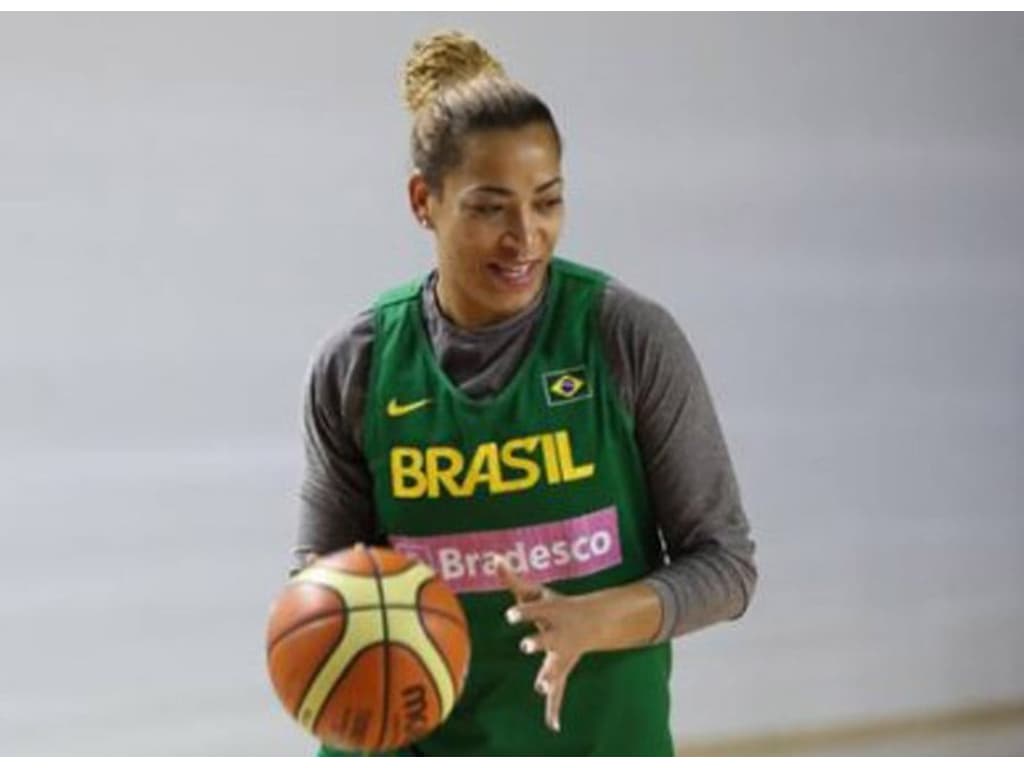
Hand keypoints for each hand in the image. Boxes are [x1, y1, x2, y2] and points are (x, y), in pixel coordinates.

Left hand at [494, 558, 598, 733]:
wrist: (591, 622)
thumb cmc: (555, 606)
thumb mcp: (536, 592)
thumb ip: (512, 579)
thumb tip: (492, 558)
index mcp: (551, 613)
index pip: (535, 611)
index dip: (523, 613)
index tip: (508, 616)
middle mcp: (558, 634)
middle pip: (547, 639)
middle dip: (537, 643)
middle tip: (525, 645)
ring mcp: (561, 654)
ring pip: (556, 666)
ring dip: (550, 676)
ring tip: (541, 685)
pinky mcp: (561, 670)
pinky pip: (558, 691)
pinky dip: (555, 709)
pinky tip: (553, 725)